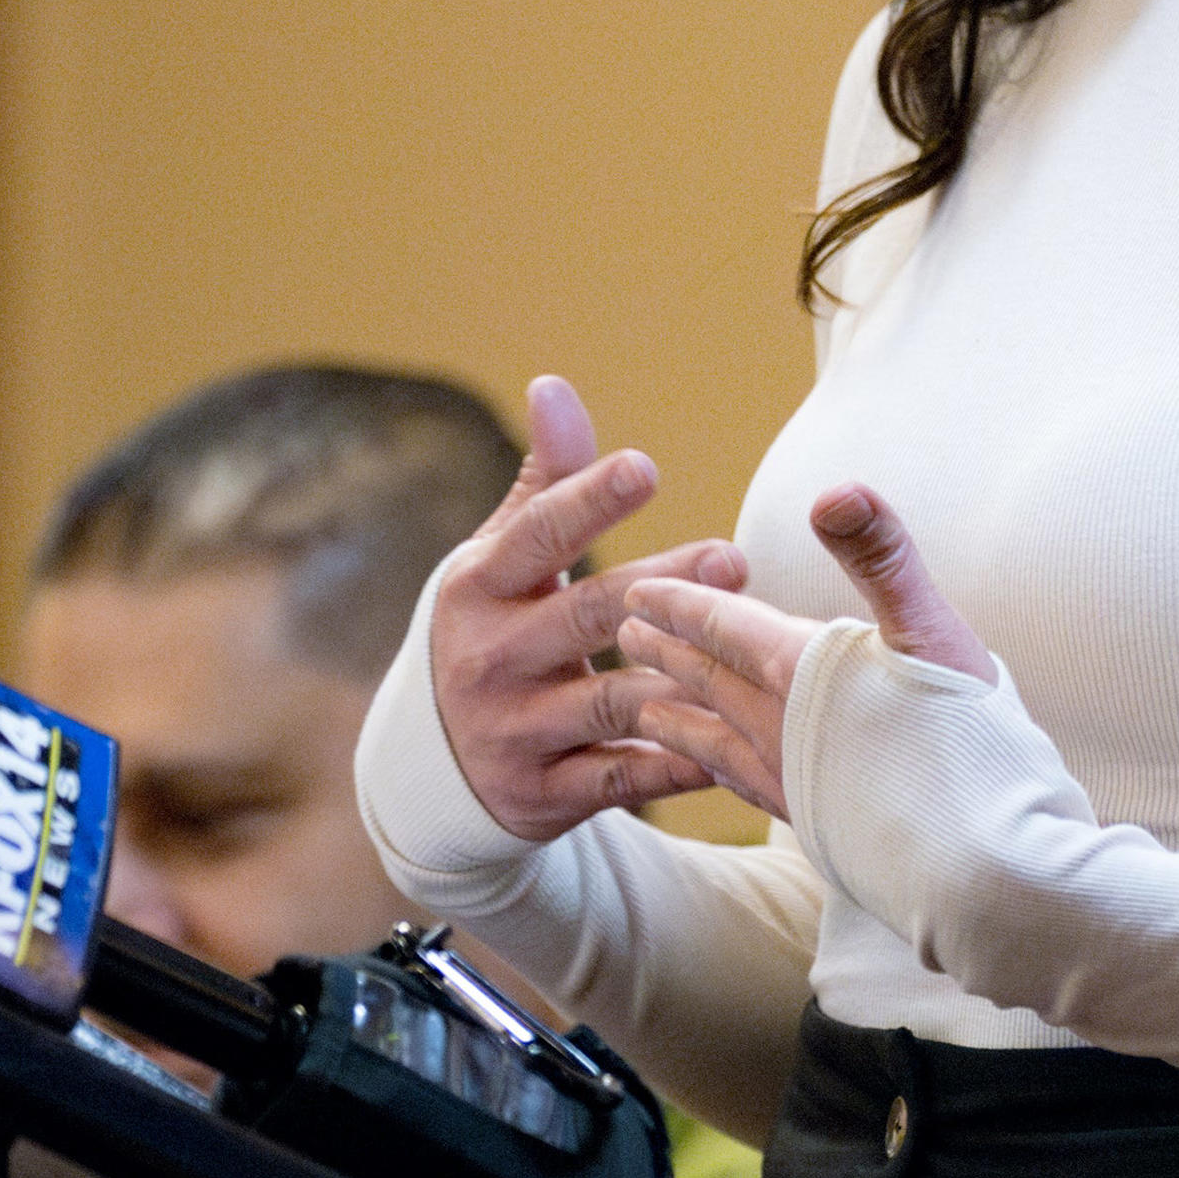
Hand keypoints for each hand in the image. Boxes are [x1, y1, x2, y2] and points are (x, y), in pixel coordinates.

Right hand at [422, 377, 751, 839]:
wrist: (432, 768)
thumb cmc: (490, 630)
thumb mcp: (499, 561)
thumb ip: (543, 481)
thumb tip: (554, 383)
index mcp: (476, 588)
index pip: (535, 536)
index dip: (587, 501)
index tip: (643, 467)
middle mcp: (488, 658)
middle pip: (583, 617)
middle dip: (658, 589)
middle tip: (732, 559)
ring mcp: (513, 731)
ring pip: (609, 704)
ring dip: (679, 680)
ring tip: (745, 654)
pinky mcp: (544, 794)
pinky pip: (622, 782)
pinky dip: (677, 767)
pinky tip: (734, 744)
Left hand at [617, 484, 988, 820]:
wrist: (982, 864)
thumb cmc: (968, 734)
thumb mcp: (930, 626)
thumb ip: (882, 555)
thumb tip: (834, 491)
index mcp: (800, 669)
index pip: (723, 626)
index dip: (681, 604)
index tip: (638, 593)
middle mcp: (780, 726)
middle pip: (709, 679)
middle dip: (668, 652)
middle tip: (623, 633)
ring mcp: (791, 780)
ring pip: (715, 737)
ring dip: (678, 714)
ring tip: (644, 706)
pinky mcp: (811, 824)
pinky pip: (741, 785)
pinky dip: (715, 768)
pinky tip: (718, 773)